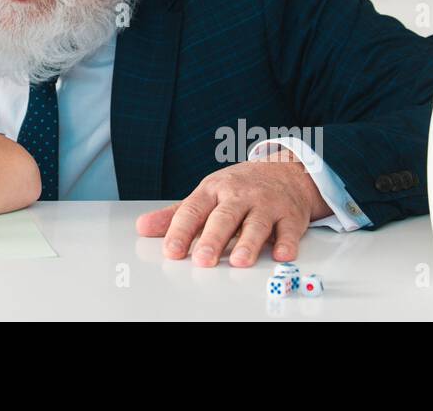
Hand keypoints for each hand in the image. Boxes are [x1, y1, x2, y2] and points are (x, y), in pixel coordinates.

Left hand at [135, 150, 331, 265]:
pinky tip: (281, 255)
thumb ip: (176, 215)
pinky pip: (289, 230)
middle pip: (224, 217)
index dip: (180, 231)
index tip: (171, 251)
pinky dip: (287, 242)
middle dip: (213, 238)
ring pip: (256, 224)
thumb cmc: (238, 188)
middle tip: (203, 260)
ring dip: (248, 243)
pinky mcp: (290, 215)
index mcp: (213, 191)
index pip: (193, 210)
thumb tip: (142, 227)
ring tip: (238, 261)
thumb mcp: (206, 195)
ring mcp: (265, 204)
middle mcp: (238, 196)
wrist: (283, 171)